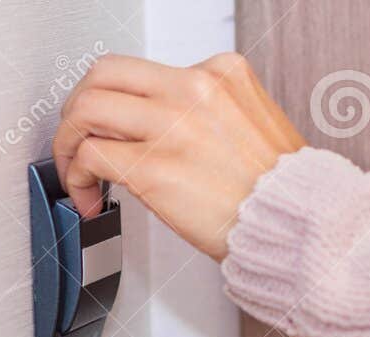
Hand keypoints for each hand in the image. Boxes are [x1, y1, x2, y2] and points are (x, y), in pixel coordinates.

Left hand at [54, 53, 305, 259]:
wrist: (300, 231)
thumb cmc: (282, 196)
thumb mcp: (256, 127)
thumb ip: (211, 114)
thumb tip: (162, 127)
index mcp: (222, 74)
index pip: (148, 71)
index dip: (123, 102)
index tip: (120, 130)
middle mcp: (194, 90)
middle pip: (105, 75)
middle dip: (81, 108)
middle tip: (80, 138)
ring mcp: (171, 127)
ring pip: (86, 109)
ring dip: (69, 142)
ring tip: (77, 171)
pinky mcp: (154, 168)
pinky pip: (90, 156)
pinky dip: (77, 177)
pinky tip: (89, 197)